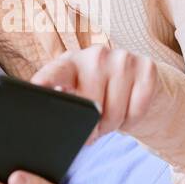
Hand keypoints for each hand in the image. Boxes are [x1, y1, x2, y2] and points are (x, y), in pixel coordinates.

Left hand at [29, 45, 158, 144]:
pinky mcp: (147, 68)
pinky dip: (133, 119)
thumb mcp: (77, 94)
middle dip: (92, 127)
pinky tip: (129, 108)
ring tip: (111, 118)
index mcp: (70, 62)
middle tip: (93, 128)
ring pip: (114, 113)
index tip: (37, 87)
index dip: (46, 80)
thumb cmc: (100, 94)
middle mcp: (96, 55)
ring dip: (113, 125)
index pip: (55, 72)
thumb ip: (63, 102)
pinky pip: (137, 110)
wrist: (139, 85)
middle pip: (90, 106)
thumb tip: (48, 123)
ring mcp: (123, 58)